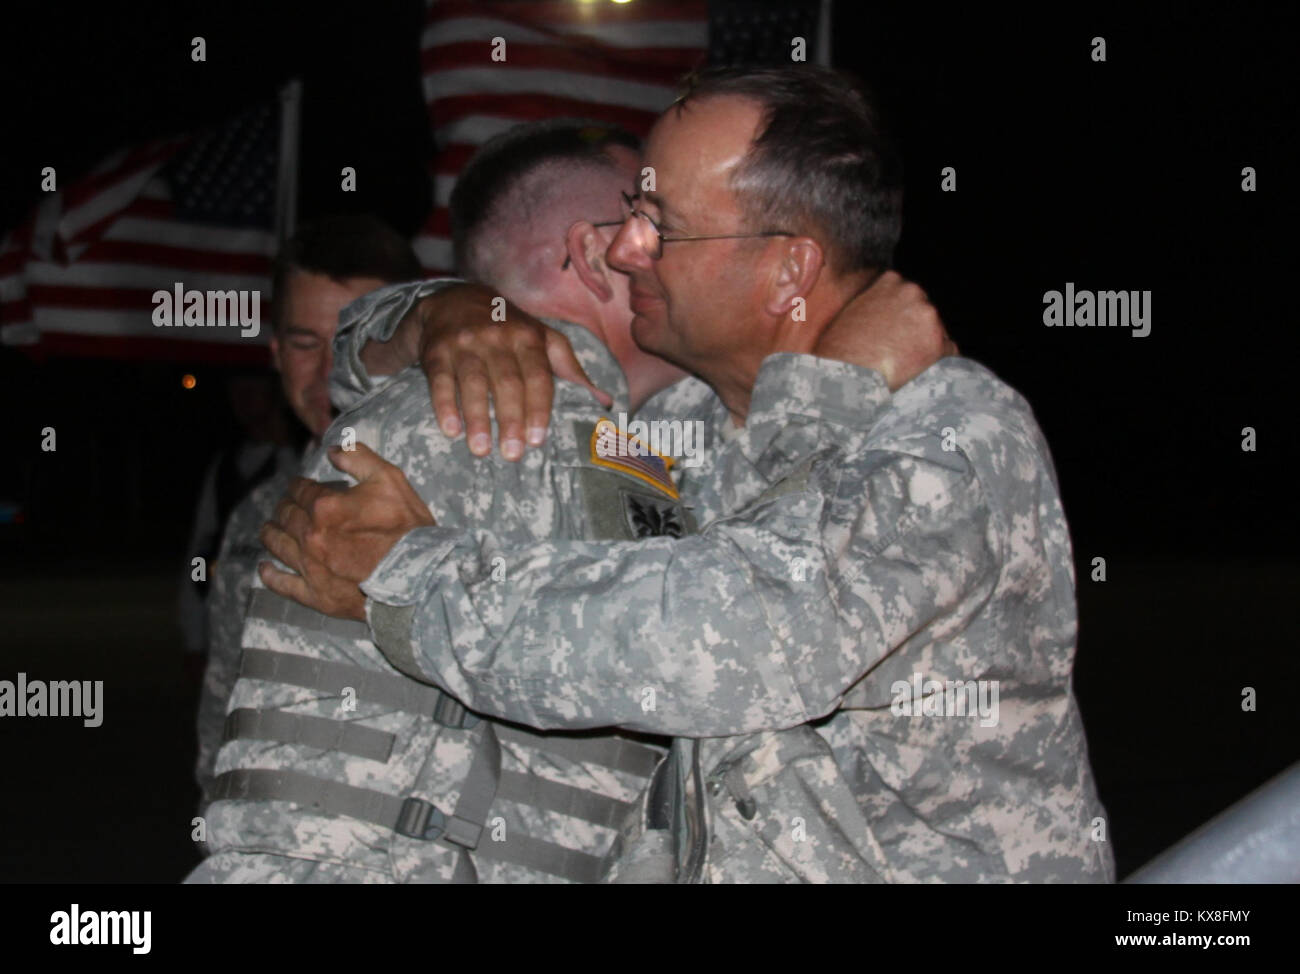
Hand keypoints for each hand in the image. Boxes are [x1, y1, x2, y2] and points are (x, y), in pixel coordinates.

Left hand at [258, 443, 435, 621]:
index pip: (300, 490)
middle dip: (285, 508)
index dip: (298, 485)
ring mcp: (311, 567)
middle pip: (286, 516)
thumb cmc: (407, 527)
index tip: (299, 486)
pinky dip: (270, 575)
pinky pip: (283, 584)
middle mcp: (310, 536)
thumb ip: (358, 458)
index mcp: (325, 507)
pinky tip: (264, 568)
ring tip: (269, 530)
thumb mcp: (390, 480)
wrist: (420, 576)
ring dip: (271, 534)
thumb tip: (332, 450)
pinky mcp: (316, 595)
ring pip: (278, 546)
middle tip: (287, 507)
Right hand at [362, 283, 611, 459]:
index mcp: (528, 337)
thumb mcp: (541, 337)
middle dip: (511, 419)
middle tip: (513, 454)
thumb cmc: (508, 327)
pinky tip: (450, 430)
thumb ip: (569, 367)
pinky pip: (439, 380)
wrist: (454, 298)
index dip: (539, 408)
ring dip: (477, 418)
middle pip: (507, 382)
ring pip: (473, 383)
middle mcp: (497, 337)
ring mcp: (466, 343)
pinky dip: (444, 405)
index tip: (538, 440)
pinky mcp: (437, 350)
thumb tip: (604, 402)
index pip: (538, 376)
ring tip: (481, 450)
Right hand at [814, 271, 957, 389]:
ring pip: (938, 335)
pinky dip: (936, 367)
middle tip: (897, 353)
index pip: (909, 297)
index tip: (893, 334)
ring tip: (901, 367)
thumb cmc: (838, 350)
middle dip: (917, 332)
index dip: (902, 319)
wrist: (844, 374)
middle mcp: (914, 293)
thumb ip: (874, 308)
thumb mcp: (851, 314)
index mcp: (890, 281)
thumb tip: (882, 323)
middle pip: (926, 314)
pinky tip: (915, 375)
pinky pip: (948, 357)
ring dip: (926, 349)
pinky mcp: (940, 344)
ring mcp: (929, 317)